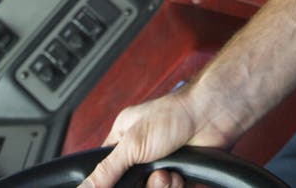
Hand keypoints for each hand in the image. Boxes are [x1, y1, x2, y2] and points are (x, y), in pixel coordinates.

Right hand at [79, 90, 227, 187]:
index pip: (105, 168)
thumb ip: (107, 169)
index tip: (115, 186)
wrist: (211, 117)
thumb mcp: (132, 143)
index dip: (110, 181)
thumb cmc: (174, 114)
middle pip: (130, 184)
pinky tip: (179, 175)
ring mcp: (160, 163)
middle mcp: (141, 151)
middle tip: (149, 176)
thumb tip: (84, 187)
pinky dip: (175, 187)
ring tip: (167, 173)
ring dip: (160, 187)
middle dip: (142, 185)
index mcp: (123, 136)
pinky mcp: (178, 175)